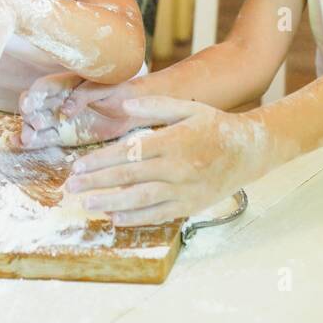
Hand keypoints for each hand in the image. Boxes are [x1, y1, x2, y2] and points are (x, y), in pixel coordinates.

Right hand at [15, 73, 141, 147]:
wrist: (133, 110)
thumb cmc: (121, 91)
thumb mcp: (105, 88)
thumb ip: (84, 96)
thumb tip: (64, 110)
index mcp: (66, 83)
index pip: (44, 87)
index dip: (34, 95)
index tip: (29, 105)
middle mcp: (57, 100)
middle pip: (35, 105)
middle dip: (30, 114)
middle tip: (37, 124)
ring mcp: (58, 118)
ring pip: (35, 122)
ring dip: (27, 129)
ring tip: (26, 139)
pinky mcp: (63, 134)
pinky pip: (44, 138)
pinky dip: (31, 141)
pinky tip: (19, 143)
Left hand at [62, 97, 276, 226]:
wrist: (250, 152)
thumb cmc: (216, 126)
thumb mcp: (189, 108)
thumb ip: (157, 106)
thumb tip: (125, 103)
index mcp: (174, 141)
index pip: (128, 152)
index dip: (100, 160)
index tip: (78, 166)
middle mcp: (177, 167)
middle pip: (129, 177)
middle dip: (96, 183)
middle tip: (71, 187)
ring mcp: (184, 189)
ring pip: (141, 199)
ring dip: (110, 203)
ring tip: (87, 204)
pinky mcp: (190, 205)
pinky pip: (159, 215)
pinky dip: (136, 218)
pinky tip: (116, 218)